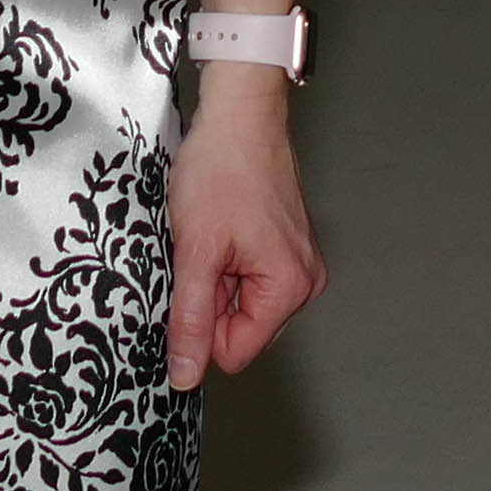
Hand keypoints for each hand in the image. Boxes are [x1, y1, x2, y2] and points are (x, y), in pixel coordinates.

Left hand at [162, 74, 321, 388]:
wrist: (239, 113)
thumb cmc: (221, 169)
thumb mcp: (194, 251)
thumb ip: (190, 319)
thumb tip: (185, 377)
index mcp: (289, 288)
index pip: (235, 352)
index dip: (200, 328)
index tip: (188, 282)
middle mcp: (305, 281)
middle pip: (241, 330)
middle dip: (211, 300)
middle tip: (200, 252)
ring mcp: (299, 262)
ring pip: (242, 304)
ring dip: (217, 279)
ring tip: (209, 236)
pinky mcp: (288, 246)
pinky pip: (250, 278)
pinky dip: (227, 262)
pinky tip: (219, 229)